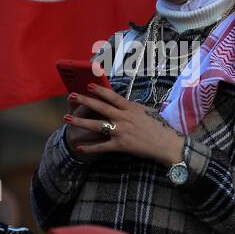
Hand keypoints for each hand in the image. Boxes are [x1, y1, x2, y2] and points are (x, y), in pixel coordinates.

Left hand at [67, 84, 184, 165]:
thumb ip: (131, 108)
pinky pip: (102, 146)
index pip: (112, 96)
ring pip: (97, 125)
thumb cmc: (159, 126)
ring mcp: (121, 131)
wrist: (167, 144)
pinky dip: (90, 148)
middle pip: (100, 107)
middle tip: (71, 96)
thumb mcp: (146, 112)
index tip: (88, 85)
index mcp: (130, 108)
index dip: (99, 90)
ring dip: (80, 121)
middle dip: (84, 101)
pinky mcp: (121, 145)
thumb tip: (120, 103)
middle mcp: (124, 118)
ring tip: (67, 118)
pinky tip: (79, 148)